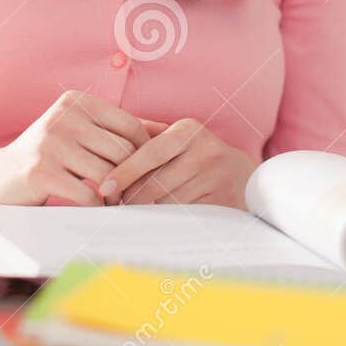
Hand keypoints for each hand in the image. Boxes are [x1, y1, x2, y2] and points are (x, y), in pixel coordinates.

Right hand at [0, 89, 150, 205]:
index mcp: (78, 101)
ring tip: (115, 201)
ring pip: (108, 173)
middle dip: (132, 177)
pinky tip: (96, 208)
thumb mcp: (80, 133)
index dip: (145, 153)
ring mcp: (51, 143)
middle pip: (123, 151)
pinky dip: (98, 205)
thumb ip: (118, 129)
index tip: (145, 173)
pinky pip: (87, 193)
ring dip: (117, 194)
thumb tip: (168, 130)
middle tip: (133, 193)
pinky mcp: (41, 171)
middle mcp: (64, 117)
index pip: (131, 126)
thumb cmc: (48, 156)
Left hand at [99, 118, 256, 208]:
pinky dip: (171, 214)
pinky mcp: (222, 201)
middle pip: (154, 182)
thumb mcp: (175, 136)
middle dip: (133, 195)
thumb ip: (143, 134)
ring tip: (156, 199)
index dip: (124, 172)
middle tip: (120, 202)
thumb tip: (104, 137)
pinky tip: (173, 208)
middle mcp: (205, 150)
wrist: (242, 175)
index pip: (149, 153)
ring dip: (153, 205)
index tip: (104, 188)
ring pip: (166, 201)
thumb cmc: (196, 155)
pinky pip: (182, 214)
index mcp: (188, 130)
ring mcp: (216, 177)